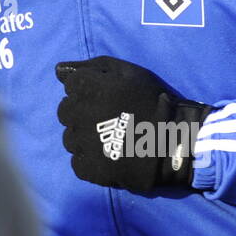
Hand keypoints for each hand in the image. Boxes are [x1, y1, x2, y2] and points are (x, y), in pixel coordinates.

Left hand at [55, 55, 212, 190]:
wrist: (176, 141)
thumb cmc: (153, 101)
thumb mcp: (128, 72)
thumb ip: (91, 67)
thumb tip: (59, 70)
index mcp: (87, 88)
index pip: (70, 85)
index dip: (88, 90)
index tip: (107, 98)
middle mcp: (78, 114)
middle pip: (65, 112)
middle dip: (82, 113)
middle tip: (108, 119)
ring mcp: (83, 143)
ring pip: (69, 138)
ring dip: (83, 138)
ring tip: (109, 139)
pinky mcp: (90, 168)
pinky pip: (77, 163)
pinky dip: (89, 161)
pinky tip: (108, 157)